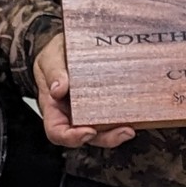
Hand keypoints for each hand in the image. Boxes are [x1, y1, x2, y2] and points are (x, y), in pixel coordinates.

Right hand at [33, 33, 135, 150]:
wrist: (66, 48)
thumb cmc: (55, 57)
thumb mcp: (50, 59)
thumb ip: (53, 72)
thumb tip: (58, 88)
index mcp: (54, 109)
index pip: (58, 132)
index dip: (72, 138)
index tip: (88, 132)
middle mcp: (72, 115)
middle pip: (88, 136)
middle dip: (107, 138)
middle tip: (123, 131)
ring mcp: (90, 112)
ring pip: (104, 130)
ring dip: (118, 131)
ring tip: (131, 127)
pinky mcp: (105, 104)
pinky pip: (114, 114)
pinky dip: (125, 116)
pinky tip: (136, 112)